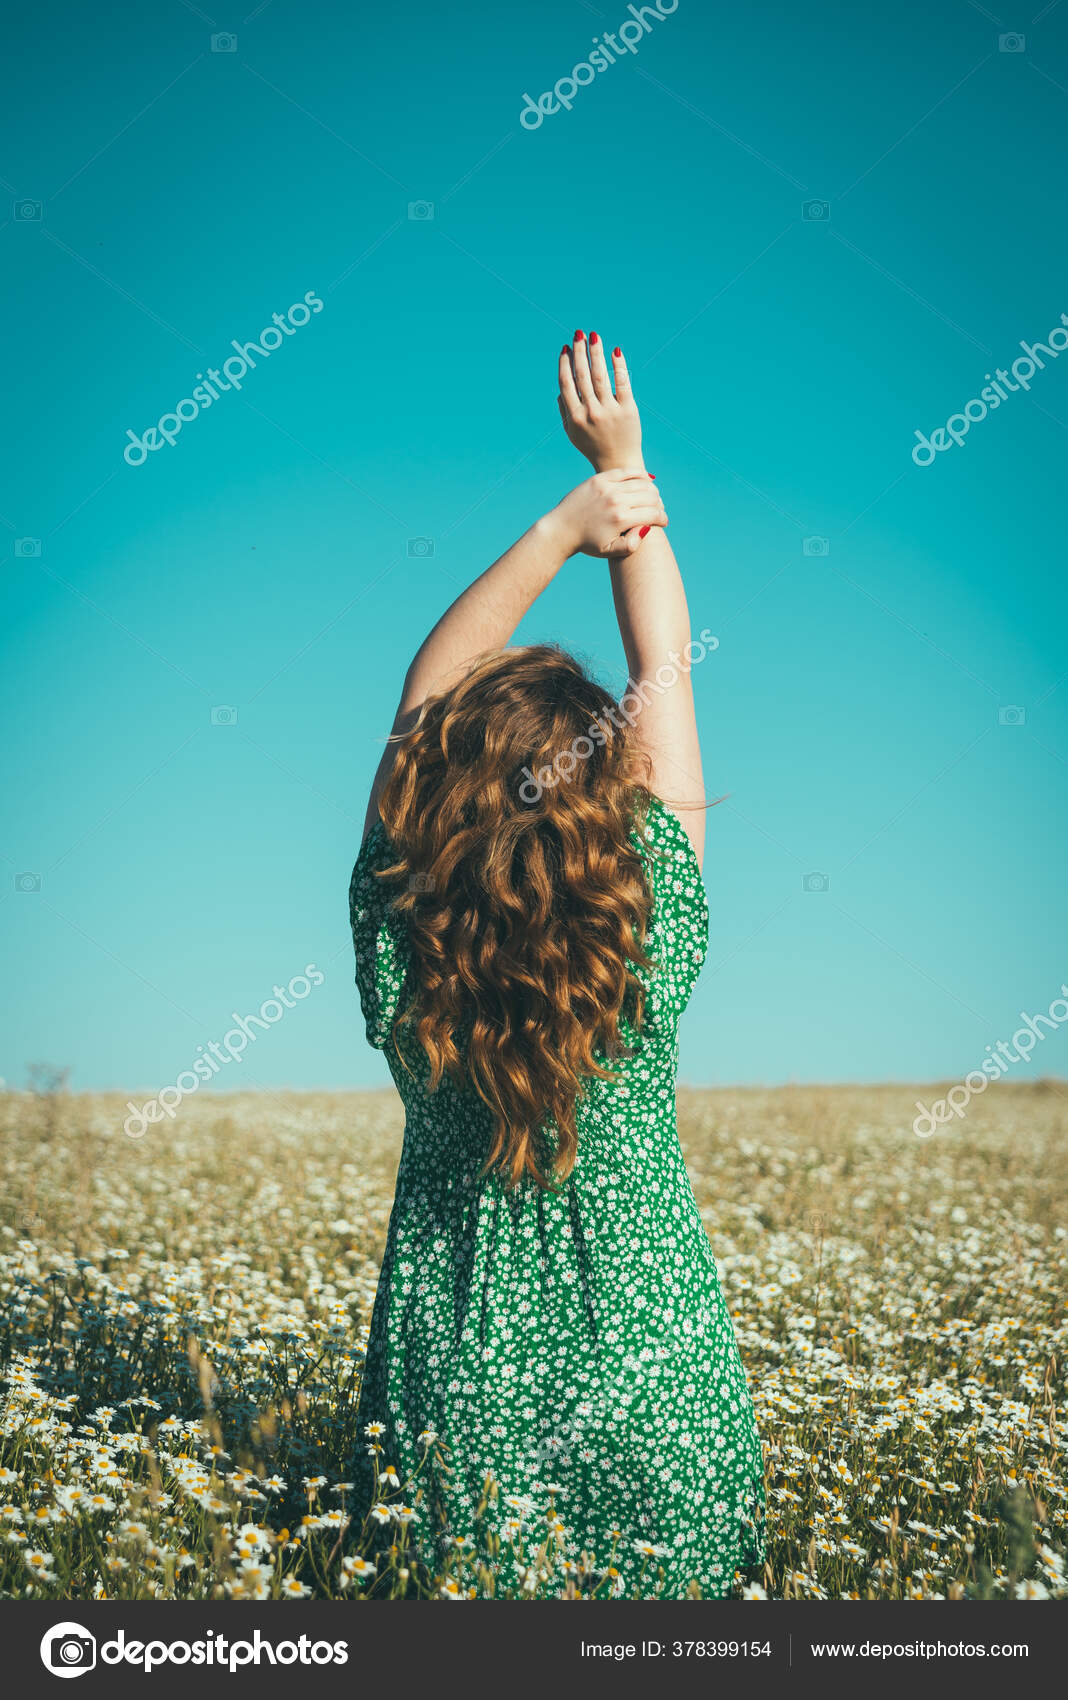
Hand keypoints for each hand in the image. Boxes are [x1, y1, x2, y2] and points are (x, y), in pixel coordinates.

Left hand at [544, 470, 666, 559]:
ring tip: (651, 498)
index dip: (663, 519)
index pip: (654, 514)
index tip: (663, 522)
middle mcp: (616, 500)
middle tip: (657, 511)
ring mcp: (607, 487)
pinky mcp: (600, 479)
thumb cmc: (587, 543)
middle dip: (659, 505)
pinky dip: (640, 475)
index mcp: (621, 519)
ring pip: (642, 483)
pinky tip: (647, 480)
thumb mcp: (609, 551)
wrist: (561, 529)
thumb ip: (631, 545)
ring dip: (652, 490)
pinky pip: (627, 472)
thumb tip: (645, 529)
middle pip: (651, 497)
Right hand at [558, 334, 642, 471]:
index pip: (567, 383)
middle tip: (579, 334)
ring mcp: (610, 411)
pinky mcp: (628, 410)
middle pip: (583, 375)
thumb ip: (564, 410)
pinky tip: (615, 351)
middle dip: (580, 351)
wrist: (618, 463)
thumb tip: (561, 388)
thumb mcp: (572, 432)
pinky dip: (619, 366)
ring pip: (601, 376)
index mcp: (574, 417)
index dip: (565, 363)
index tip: (566, 347)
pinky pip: (623, 383)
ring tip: (594, 337)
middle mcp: (591, 413)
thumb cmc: (592, 446)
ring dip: (596, 353)